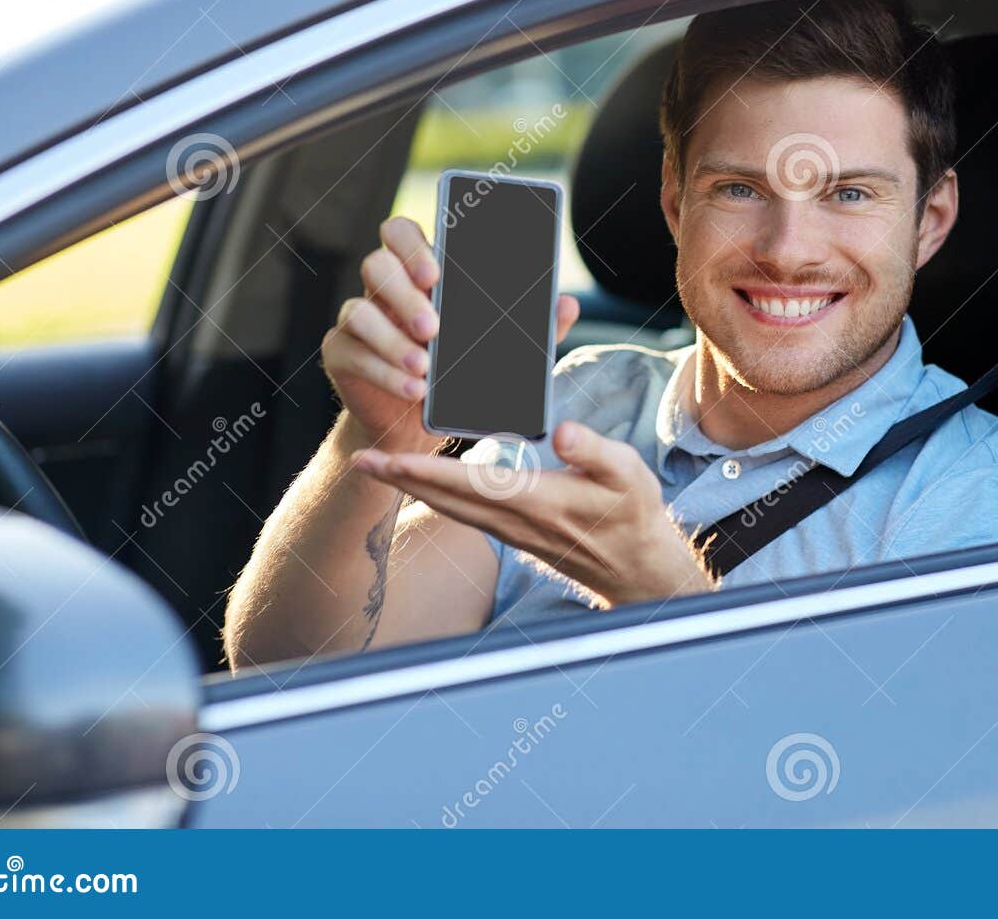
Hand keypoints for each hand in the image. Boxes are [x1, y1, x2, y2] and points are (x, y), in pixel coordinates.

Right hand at [323, 215, 579, 455]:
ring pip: (359, 310)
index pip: (400, 233)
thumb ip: (531, 326)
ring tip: (425, 367)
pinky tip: (414, 388)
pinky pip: (353, 352)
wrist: (417, 423)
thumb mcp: (498, 350)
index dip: (412, 244)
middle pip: (377, 265)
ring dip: (393, 339)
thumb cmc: (459, 373)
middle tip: (435, 328)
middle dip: (406, 295)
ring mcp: (355, 319)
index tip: (436, 272)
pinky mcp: (340, 353)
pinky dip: (385, 372)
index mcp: (417, 273)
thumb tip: (566, 304)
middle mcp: (382, 289)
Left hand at [350, 420, 716, 606]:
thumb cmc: (633, 515)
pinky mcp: (513, 533)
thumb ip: (594, 451)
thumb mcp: (627, 475)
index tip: (387, 458)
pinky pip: (463, 513)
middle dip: (399, 479)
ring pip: (448, 508)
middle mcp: (514, 521)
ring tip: (379, 469)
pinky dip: (436, 495)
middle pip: (443, 499)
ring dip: (411, 488)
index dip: (424, 471)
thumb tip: (562, 431)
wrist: (637, 567)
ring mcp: (510, 531)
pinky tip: (424, 483)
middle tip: (359, 461)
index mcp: (537, 500)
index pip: (467, 484)